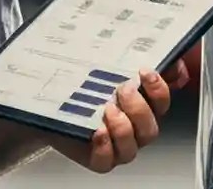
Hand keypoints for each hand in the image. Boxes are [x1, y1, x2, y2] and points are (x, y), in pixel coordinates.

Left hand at [50, 61, 189, 172]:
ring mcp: (117, 146)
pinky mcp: (97, 158)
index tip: (144, 72)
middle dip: (139, 108)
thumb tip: (159, 52)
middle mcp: (133, 129)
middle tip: (123, 90)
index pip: (162, 102)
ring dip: (122, 128)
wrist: (51, 101)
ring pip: (131, 148)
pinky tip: (97, 131)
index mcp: (142, 107)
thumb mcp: (105, 65)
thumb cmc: (82, 85)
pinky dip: (104, 147)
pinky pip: (106, 161)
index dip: (158, 89)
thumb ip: (130, 58)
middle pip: (150, 128)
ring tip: (108, 109)